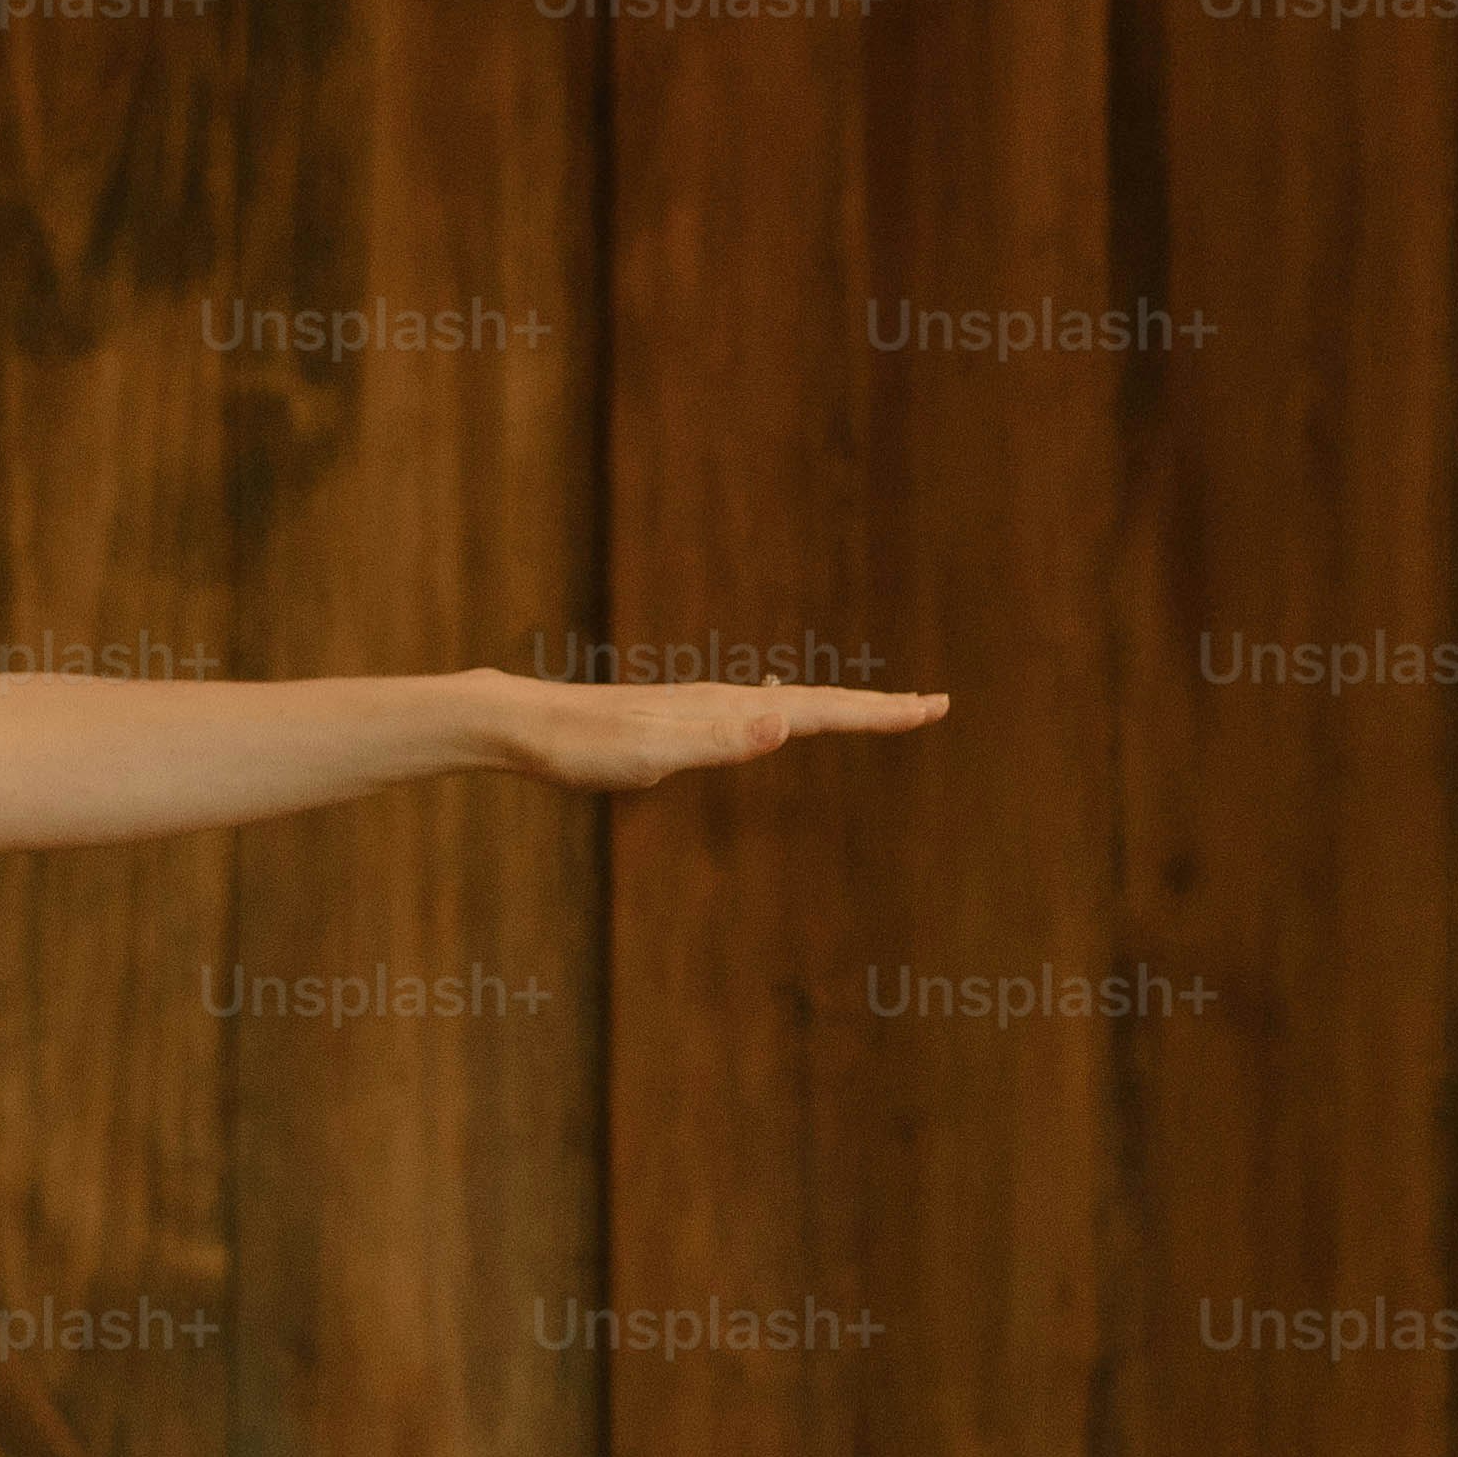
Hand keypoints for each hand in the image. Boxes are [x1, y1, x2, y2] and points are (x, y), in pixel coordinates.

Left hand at [489, 670, 947, 790]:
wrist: (524, 725)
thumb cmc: (584, 746)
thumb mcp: (653, 754)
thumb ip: (721, 741)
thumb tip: (785, 720)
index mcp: (728, 712)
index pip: (821, 711)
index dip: (878, 713)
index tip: (933, 707)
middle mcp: (722, 702)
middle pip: (817, 703)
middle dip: (874, 708)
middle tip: (930, 706)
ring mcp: (702, 709)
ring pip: (789, 705)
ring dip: (837, 709)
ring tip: (875, 710)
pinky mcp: (678, 719)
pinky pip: (754, 713)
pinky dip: (788, 711)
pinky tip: (777, 712)